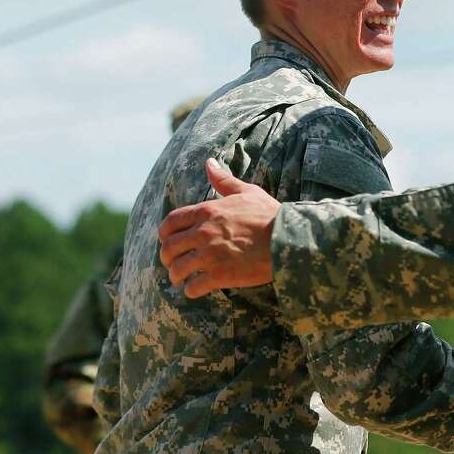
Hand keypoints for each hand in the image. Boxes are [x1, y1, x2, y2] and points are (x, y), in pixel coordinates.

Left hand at [158, 158, 279, 296]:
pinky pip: (193, 287)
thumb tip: (209, 163)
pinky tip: (196, 289)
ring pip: (177, 269)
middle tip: (173, 263)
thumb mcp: (247, 192)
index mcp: (206, 211)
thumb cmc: (269, 214)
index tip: (167, 240)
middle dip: (167, 257)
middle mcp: (202, 233)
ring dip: (176, 276)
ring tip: (181, 280)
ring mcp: (209, 255)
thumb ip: (223, 180)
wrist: (288, 239)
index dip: (164, 234)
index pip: (170, 222)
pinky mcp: (219, 276)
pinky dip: (191, 290)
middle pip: (168, 248)